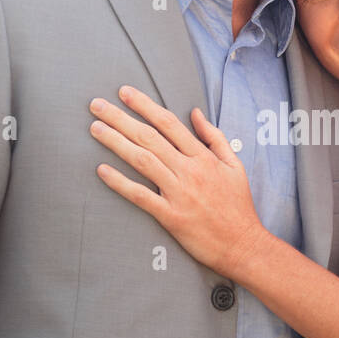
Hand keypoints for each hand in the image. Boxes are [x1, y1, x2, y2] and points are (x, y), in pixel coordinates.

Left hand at [88, 86, 266, 279]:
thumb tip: (195, 113)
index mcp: (203, 157)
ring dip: (116, 142)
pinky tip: (101, 171)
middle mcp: (189, 171)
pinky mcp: (171, 216)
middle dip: (120, 118)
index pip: (169, 123)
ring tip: (95, 129)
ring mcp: (179, 193)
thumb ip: (214, 137)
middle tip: (97, 105)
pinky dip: (120, 182)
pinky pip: (140, 196)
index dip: (144, 105)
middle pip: (149, 137)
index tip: (124, 92)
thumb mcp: (235, 165)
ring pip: (142, 160)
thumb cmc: (238, 206)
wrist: (243, 244)